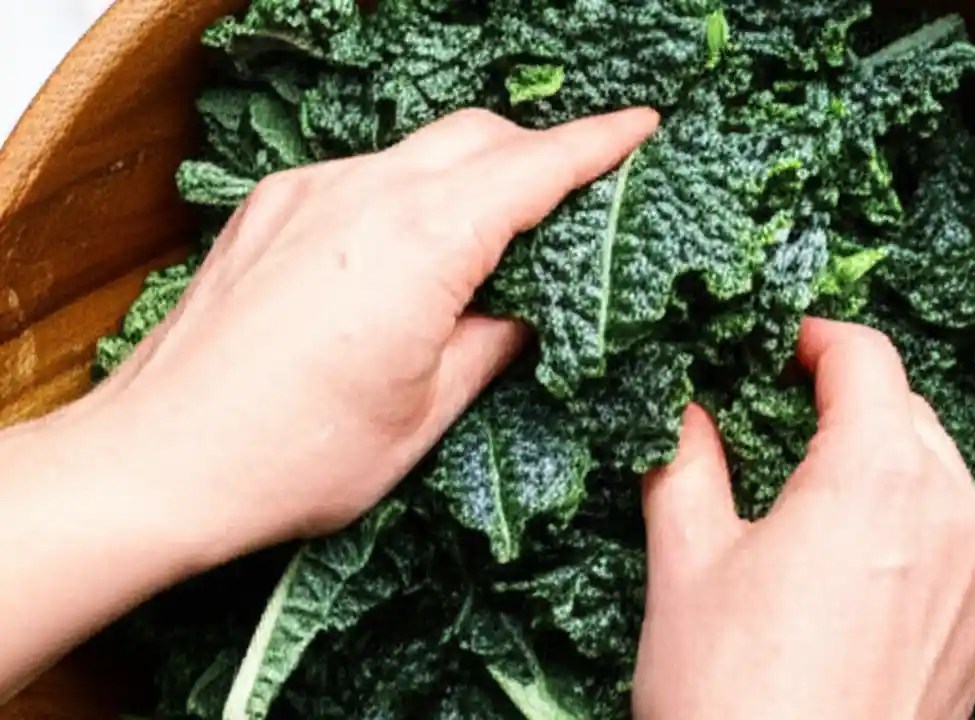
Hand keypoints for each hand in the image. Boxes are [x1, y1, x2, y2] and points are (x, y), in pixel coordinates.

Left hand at [97, 107, 658, 557]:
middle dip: (538, 150)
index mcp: (420, 244)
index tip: (642, 128)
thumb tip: (524, 310)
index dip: (599, 143)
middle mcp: (362, 194)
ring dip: (472, 172)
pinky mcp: (271, 208)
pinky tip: (412, 251)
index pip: (534, 167)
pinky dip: (409, 192)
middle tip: (580, 190)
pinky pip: (365, 174)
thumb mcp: (426, 411)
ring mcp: (309, 193)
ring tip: (495, 234)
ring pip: (419, 149)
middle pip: (478, 135)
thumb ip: (492, 341)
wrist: (156, 462)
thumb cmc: (290, 456)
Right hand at [633, 318, 974, 719]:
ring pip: (939, 474)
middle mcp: (950, 513)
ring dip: (882, 457)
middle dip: (845, 395)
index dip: (814, 336)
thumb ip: (684, 461)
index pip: (864, 356)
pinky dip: (910, 522)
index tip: (775, 343)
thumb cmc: (733, 695)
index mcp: (878, 474)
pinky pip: (956, 541)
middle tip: (777, 409)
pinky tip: (853, 561)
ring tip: (812, 486)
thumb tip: (682, 409)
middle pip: (906, 408)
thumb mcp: (685, 562)